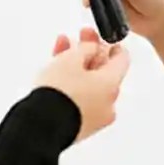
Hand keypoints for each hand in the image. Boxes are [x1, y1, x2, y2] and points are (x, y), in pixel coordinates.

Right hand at [37, 27, 130, 143]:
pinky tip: (57, 75)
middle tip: (77, 42)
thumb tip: (92, 48)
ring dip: (77, 69)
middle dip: (89, 55)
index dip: (110, 44)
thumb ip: (85, 48)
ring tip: (61, 54)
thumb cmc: (59, 94)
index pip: (122, 59)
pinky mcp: (79, 127)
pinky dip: (72, 87)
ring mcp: (94, 118)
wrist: (41, 126)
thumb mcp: (71, 58)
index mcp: (112, 85)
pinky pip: (80, 100)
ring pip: (89, 86)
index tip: (99, 37)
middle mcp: (108, 104)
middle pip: (103, 73)